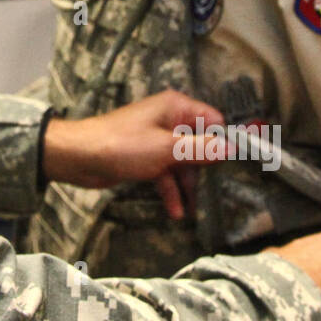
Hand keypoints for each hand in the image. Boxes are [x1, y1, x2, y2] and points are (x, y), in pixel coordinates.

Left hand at [41, 90, 222, 219]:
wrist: (77, 157)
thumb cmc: (122, 146)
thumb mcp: (166, 149)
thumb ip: (200, 149)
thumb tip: (233, 146)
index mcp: (176, 108)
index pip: (214, 121)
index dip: (228, 142)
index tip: (242, 165)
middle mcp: (169, 120)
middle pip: (201, 144)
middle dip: (209, 170)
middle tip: (224, 194)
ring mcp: (157, 140)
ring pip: (184, 163)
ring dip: (190, 186)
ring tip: (197, 211)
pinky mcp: (146, 158)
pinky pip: (167, 173)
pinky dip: (171, 190)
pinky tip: (176, 212)